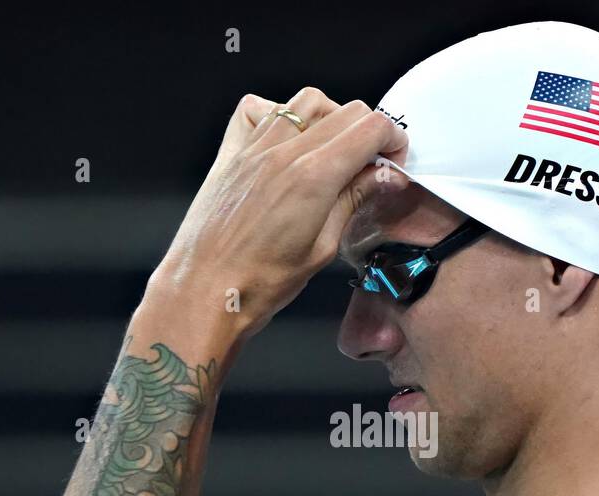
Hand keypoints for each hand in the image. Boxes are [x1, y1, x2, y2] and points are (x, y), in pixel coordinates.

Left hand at [151, 87, 408, 332]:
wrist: (204, 291)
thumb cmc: (258, 283)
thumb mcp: (322, 248)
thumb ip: (353, 201)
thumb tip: (383, 176)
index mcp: (313, 177)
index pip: (370, 128)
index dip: (393, 140)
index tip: (394, 161)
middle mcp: (284, 152)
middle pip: (345, 111)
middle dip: (369, 131)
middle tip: (371, 163)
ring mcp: (254, 148)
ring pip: (306, 102)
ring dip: (330, 118)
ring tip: (333, 150)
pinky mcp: (231, 153)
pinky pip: (258, 110)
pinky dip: (280, 113)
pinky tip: (287, 141)